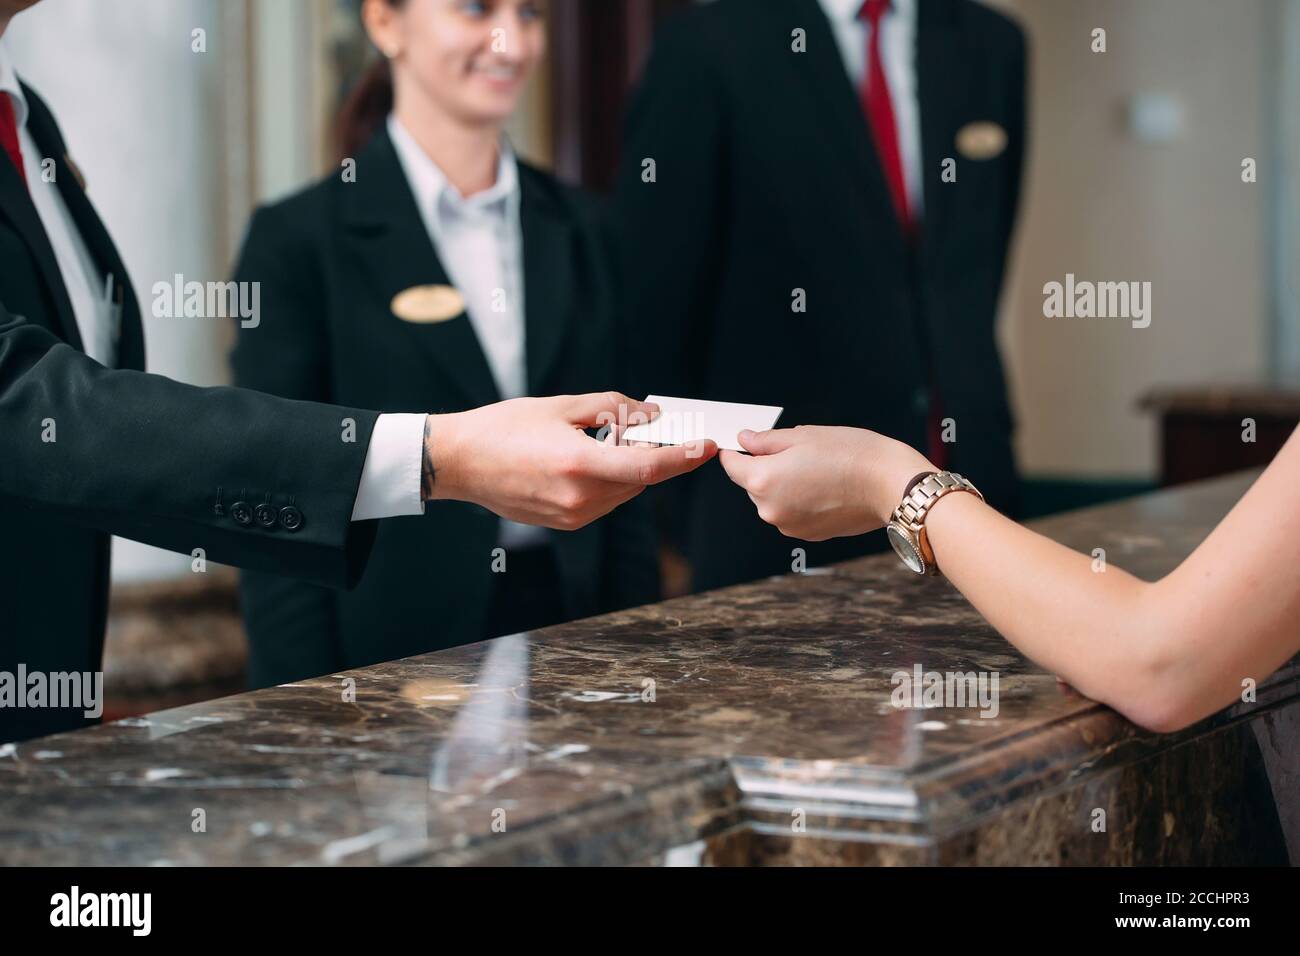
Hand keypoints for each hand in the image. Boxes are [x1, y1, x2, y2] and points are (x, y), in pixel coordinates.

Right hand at [423, 392, 716, 529]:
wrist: (460, 462)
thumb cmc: (503, 428)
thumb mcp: (560, 406)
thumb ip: (611, 409)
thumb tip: (649, 414)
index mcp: (579, 465)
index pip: (648, 468)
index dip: (683, 458)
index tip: (706, 446)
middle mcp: (579, 497)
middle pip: (639, 481)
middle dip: (650, 456)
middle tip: (646, 428)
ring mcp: (572, 515)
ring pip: (623, 492)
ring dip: (627, 469)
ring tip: (600, 441)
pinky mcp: (566, 523)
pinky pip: (604, 501)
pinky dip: (608, 481)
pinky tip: (585, 460)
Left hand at [719, 425, 932, 540]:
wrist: (889, 485)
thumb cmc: (850, 455)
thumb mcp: (803, 436)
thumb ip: (766, 441)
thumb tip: (745, 440)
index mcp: (763, 480)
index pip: (732, 466)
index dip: (735, 452)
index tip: (740, 444)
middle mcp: (769, 509)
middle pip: (752, 484)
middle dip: (765, 467)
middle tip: (797, 451)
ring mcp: (788, 525)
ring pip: (773, 499)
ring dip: (783, 485)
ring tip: (816, 469)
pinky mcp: (807, 534)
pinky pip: (791, 512)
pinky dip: (799, 500)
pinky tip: (824, 486)